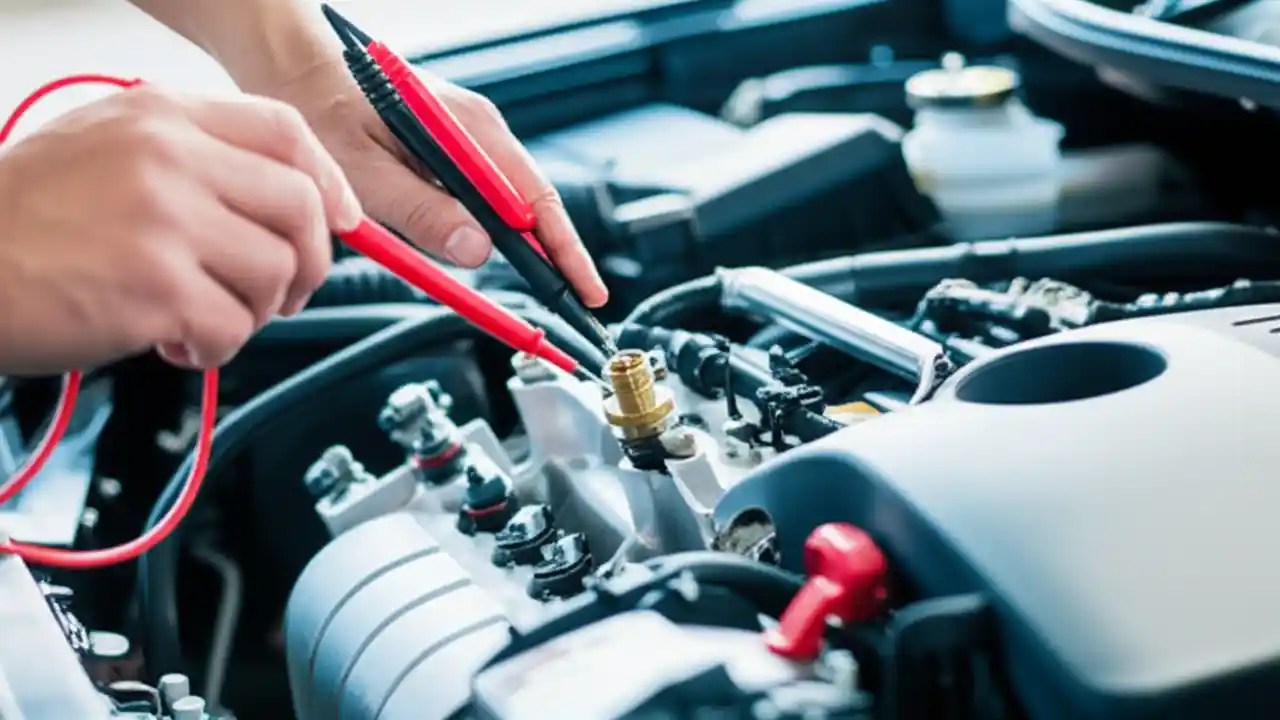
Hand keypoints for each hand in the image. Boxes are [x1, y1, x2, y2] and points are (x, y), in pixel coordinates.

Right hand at [0, 86, 361, 374]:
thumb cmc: (24, 218)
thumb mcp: (106, 146)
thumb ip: (191, 157)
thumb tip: (286, 194)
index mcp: (161, 116)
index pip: (285, 131)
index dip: (328, 181)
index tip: (339, 220)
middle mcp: (169, 159)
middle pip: (301, 207)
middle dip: (309, 262)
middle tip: (284, 291)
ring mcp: (164, 223)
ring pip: (276, 273)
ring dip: (254, 311)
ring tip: (206, 317)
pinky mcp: (155, 290)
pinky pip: (233, 328)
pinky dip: (215, 349)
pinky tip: (176, 344)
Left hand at [254, 60, 608, 307]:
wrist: (299, 69)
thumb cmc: (322, 108)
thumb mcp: (363, 171)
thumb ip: (421, 212)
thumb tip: (478, 252)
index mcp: (468, 129)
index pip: (534, 200)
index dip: (565, 250)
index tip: (585, 290)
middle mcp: (480, 132)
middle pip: (534, 205)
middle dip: (557, 257)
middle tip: (573, 303)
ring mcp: (470, 141)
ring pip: (509, 206)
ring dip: (522, 248)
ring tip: (539, 286)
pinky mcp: (454, 153)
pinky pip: (484, 199)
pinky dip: (491, 231)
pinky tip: (481, 252)